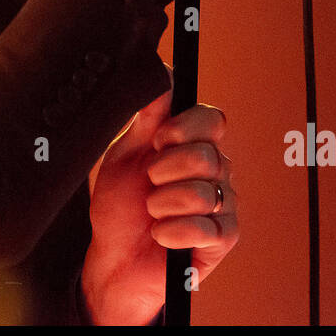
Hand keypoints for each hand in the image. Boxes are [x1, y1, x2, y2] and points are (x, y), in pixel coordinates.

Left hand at [81, 79, 238, 324]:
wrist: (113, 260)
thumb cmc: (119, 209)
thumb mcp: (123, 156)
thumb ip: (146, 117)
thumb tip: (163, 75)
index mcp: (193, 147)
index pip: (212, 120)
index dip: (186, 127)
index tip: (159, 139)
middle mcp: (214, 173)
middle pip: (208, 155)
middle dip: (166, 170)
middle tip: (149, 182)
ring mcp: (222, 206)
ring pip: (204, 193)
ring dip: (164, 204)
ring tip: (151, 212)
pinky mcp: (222, 240)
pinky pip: (205, 228)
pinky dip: (171, 231)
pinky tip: (161, 234)